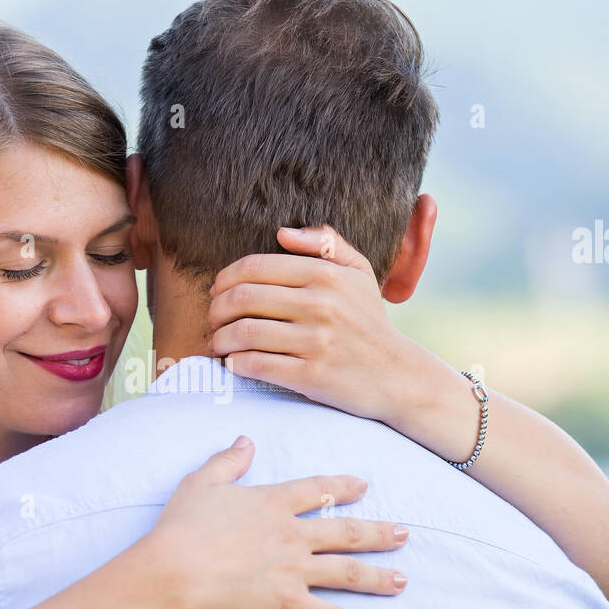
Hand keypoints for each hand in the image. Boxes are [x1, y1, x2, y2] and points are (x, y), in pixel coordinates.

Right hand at [147, 435, 408, 608]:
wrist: (175, 571)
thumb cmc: (181, 528)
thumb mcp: (201, 484)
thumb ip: (227, 461)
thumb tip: (246, 440)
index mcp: (272, 504)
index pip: (317, 490)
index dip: (342, 487)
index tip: (363, 486)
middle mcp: (292, 534)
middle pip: (345, 532)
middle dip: (377, 533)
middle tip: (404, 534)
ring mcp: (294, 570)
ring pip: (348, 572)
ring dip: (378, 577)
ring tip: (402, 580)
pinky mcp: (288, 603)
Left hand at [207, 225, 406, 423]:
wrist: (396, 375)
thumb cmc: (369, 321)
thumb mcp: (359, 273)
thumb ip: (326, 243)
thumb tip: (282, 233)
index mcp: (326, 275)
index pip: (256, 266)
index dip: (225, 278)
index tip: (217, 291)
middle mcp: (321, 305)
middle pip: (243, 298)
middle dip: (216, 308)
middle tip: (212, 318)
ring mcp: (316, 341)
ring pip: (244, 332)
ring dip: (219, 338)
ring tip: (217, 342)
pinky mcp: (311, 375)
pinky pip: (256, 365)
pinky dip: (234, 364)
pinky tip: (232, 363)